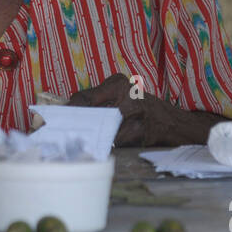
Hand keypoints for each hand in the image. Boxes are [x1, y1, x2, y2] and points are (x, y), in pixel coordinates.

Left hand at [67, 73, 206, 146]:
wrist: (177, 124)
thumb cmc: (143, 113)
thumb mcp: (122, 100)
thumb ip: (99, 105)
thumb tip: (68, 116)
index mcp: (117, 83)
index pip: (83, 97)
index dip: (68, 112)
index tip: (55, 123)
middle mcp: (127, 92)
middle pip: (92, 113)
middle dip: (80, 127)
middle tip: (66, 138)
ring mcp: (138, 111)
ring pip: (106, 129)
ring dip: (97, 139)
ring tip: (87, 145)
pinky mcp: (145, 129)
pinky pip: (121, 140)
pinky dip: (115, 146)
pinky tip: (110, 148)